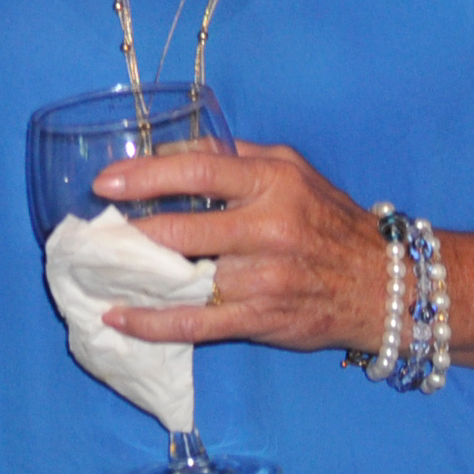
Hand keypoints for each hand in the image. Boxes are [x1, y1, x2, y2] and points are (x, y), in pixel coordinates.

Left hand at [95, 140, 391, 353]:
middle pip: (182, 228)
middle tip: (88, 231)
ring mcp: (265, 278)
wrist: (385, 285)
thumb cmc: (327, 219)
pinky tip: (117, 318)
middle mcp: (269, 229)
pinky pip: (196, 323)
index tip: (104, 184)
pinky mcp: (262, 318)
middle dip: (128, 231)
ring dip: (132, 276)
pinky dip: (151, 323)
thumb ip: (229, 157)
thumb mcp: (289, 170)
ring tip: (90, 270)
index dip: (144, 176)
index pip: (197, 171)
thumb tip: (162, 151)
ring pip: (183, 277)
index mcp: (272, 183)